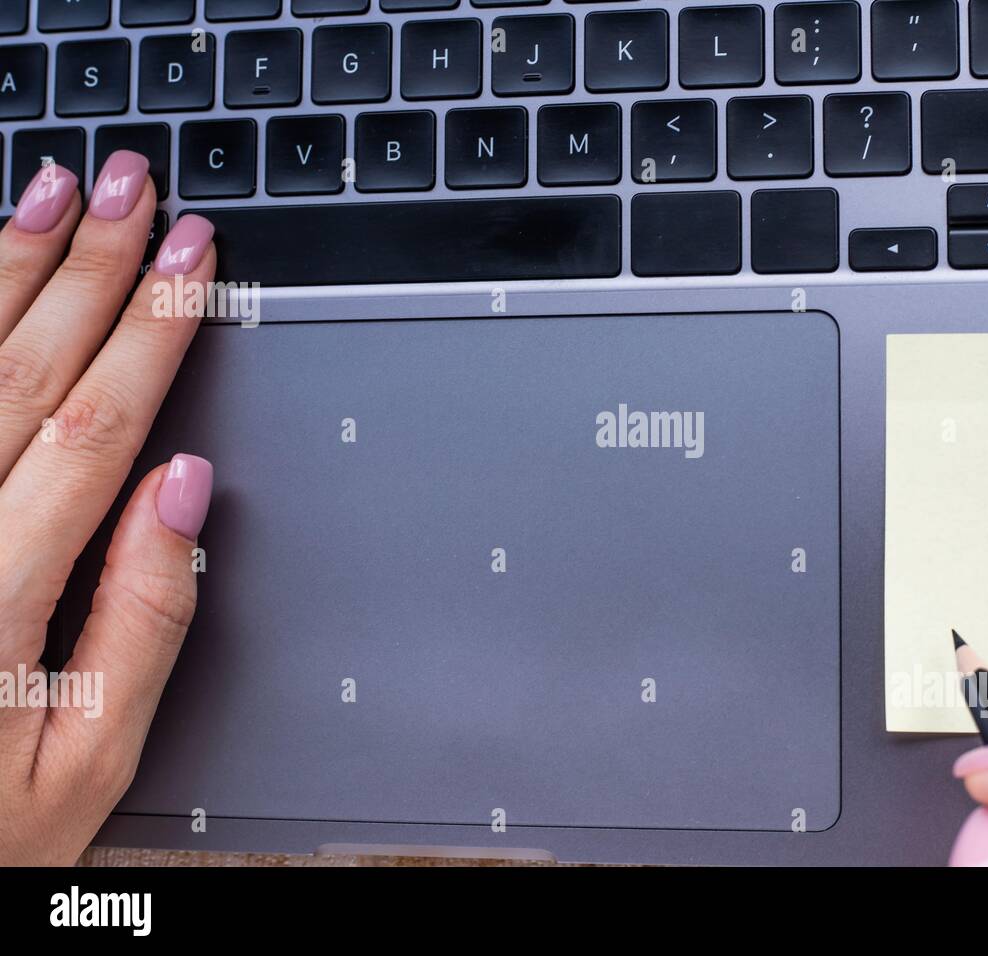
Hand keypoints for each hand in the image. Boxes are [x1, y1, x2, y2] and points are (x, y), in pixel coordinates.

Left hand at [0, 153, 215, 864]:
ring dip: (5, 269)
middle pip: (18, 371)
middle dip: (89, 269)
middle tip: (136, 186)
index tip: (195, 259)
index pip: (93, 426)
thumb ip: (145, 618)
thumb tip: (186, 491)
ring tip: (55, 192)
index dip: (154, 332)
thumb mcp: (88, 759)